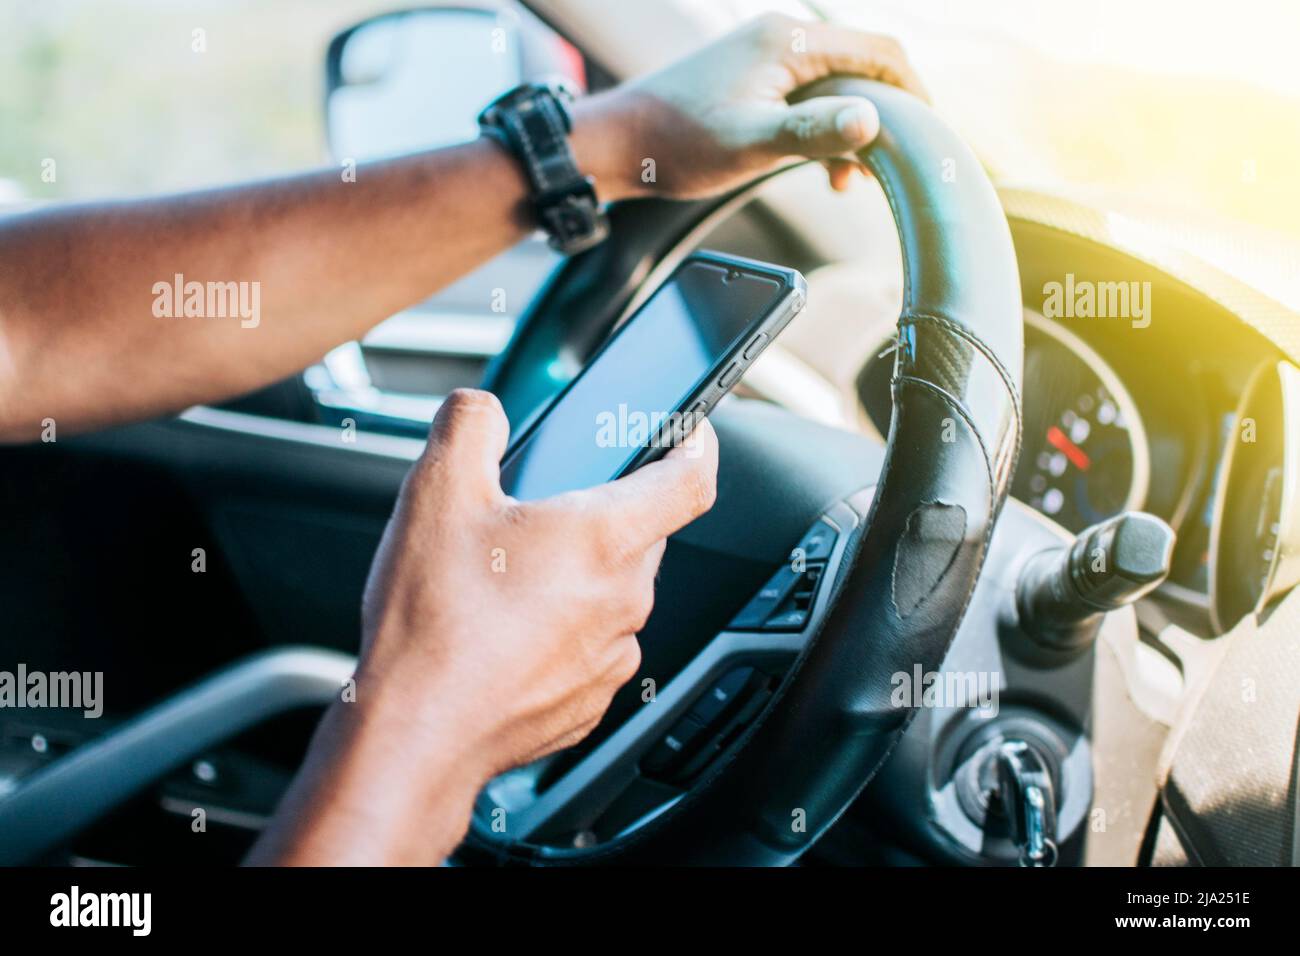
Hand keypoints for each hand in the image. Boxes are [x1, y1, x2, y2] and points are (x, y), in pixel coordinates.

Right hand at [249, 389, 717, 864]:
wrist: (414, 734)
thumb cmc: (435, 625)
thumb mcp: (437, 493)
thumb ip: (470, 427)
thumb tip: (482, 409)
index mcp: (605, 538)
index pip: (692, 479)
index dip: (697, 445)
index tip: (689, 433)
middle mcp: (624, 597)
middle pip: (644, 532)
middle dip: (604, 509)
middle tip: (545, 503)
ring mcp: (610, 653)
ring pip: (614, 590)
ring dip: (577, 572)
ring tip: (509, 572)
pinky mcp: (588, 697)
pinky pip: (591, 644)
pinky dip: (561, 628)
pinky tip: (503, 628)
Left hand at [573, 14, 927, 199]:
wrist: (620, 143)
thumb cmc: (678, 142)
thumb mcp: (750, 143)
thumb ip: (812, 132)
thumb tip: (872, 123)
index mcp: (788, 41)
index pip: (880, 50)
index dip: (915, 91)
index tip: (930, 135)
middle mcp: (783, 38)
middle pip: (864, 66)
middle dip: (885, 117)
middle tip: (884, 170)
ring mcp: (769, 58)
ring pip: (839, 87)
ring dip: (854, 132)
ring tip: (848, 182)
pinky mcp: (757, 81)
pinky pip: (812, 99)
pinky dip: (827, 132)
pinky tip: (824, 172)